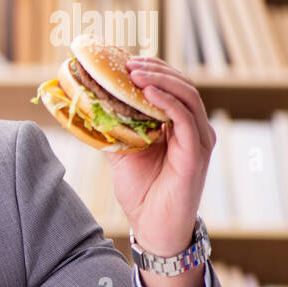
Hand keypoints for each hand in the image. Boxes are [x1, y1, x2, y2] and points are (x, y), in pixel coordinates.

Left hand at [106, 56, 214, 286]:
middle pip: (181, 86)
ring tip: (135, 73)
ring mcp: (199, 139)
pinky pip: (186, 120)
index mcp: (179, 125)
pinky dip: (168, 102)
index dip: (151, 70)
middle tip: (128, 62)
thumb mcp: (122, 152)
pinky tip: (148, 93)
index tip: (125, 61)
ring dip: (161, 80)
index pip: (171, 87)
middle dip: (155, 70)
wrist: (152, 226)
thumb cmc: (141, 191)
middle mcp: (194, 128)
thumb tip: (89, 106)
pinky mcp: (196, 153)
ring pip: (187, 97)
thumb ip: (115, 128)